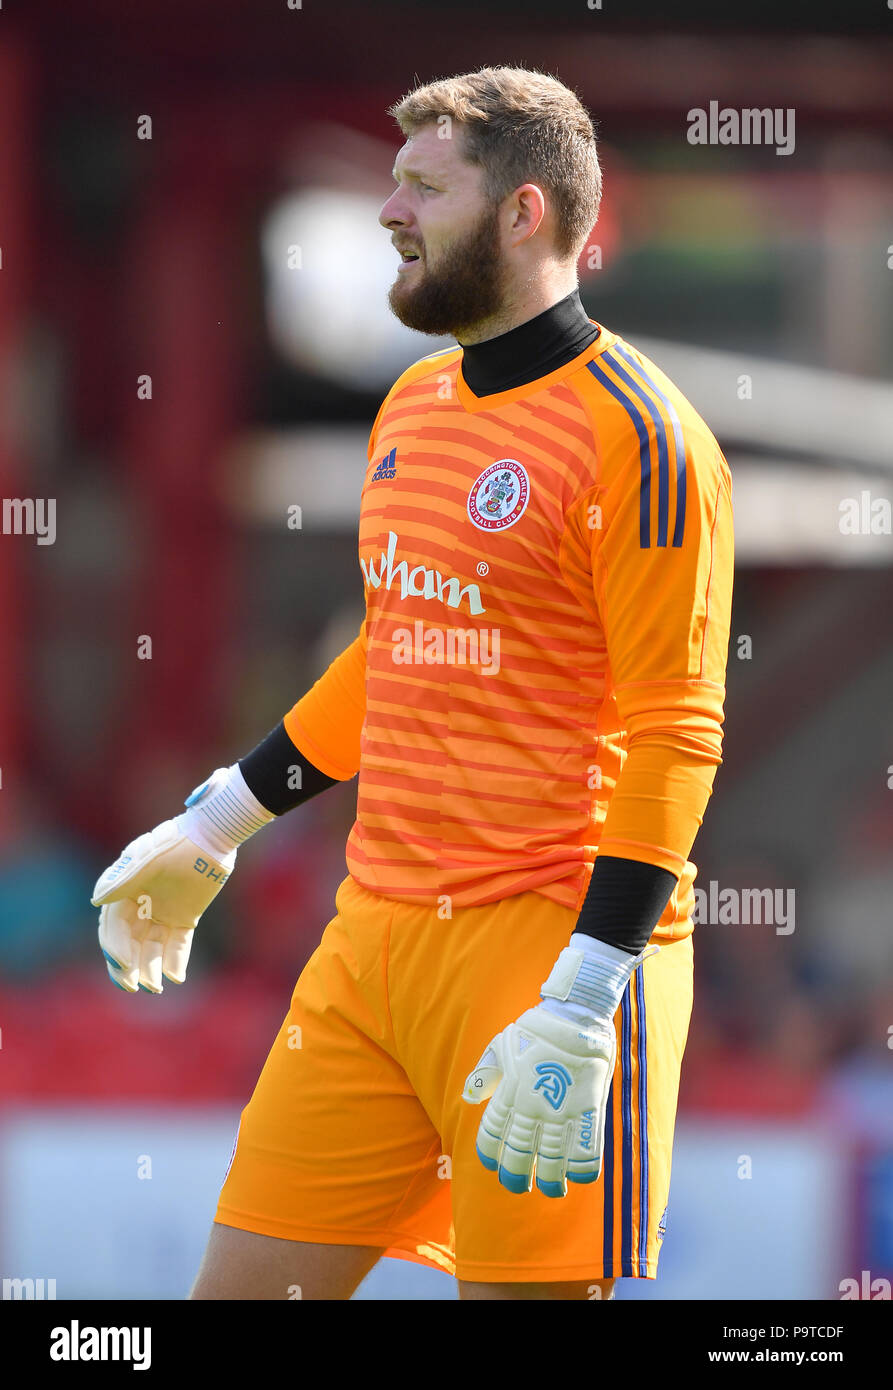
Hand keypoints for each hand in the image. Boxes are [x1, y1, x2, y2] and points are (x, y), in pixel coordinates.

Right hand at [91, 764, 271, 993]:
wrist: (213, 834)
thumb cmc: (178, 840)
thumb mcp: (151, 857)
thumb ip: (125, 877)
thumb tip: (96, 900)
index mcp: (125, 890)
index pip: (114, 925)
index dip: (115, 945)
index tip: (123, 964)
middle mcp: (140, 903)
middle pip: (128, 942)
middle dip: (127, 967)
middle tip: (131, 987)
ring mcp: (161, 912)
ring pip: (150, 947)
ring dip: (150, 968)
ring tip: (155, 988)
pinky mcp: (185, 917)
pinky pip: (177, 944)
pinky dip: (176, 960)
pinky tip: (177, 977)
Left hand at [462, 999, 615, 1196]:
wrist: (574, 1014)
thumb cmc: (536, 1029)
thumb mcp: (501, 1045)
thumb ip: (485, 1073)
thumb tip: (469, 1098)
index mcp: (509, 1092)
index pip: (491, 1135)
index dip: (490, 1154)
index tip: (492, 1164)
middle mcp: (531, 1106)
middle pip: (518, 1154)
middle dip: (516, 1176)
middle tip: (518, 1186)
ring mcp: (560, 1110)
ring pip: (552, 1161)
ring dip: (551, 1181)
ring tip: (551, 1189)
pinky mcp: (588, 1109)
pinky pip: (586, 1150)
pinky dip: (583, 1168)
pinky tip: (579, 1175)